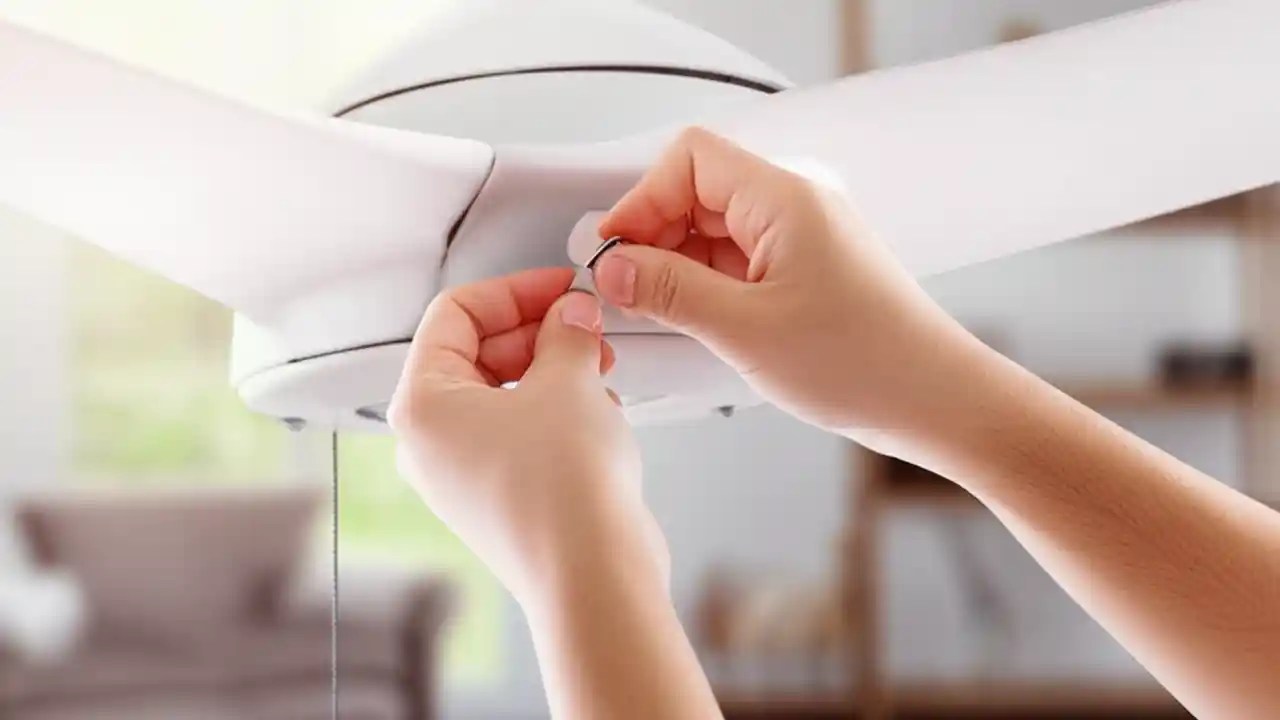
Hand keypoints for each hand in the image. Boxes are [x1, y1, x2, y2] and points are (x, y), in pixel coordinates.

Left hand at [388, 269, 668, 609]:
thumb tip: (569, 313)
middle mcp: (431, 444)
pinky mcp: (500, 498)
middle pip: (476, 354)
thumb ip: (566, 331)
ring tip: (598, 364)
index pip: (455, 314)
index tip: (559, 286)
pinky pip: (521, 432)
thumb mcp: (568, 380)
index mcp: (421, 406)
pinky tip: (598, 409)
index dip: (514, 290)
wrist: (593, 576)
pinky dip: (556, 410)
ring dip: (552, 368)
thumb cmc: (562, 494)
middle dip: (537, 331)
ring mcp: (464, 475)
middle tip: (583, 322)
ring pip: (503, 394)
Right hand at [595, 127, 991, 458]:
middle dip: (655, 234)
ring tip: (662, 312)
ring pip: (715, 228)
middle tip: (629, 287)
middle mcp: (796, 206)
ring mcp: (803, 238)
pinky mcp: (806, 270)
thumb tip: (616, 269)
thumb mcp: (745, 330)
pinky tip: (697, 322)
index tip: (618, 250)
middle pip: (698, 190)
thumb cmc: (867, 362)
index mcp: (784, 199)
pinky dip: (708, 284)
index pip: (691, 158)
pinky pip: (739, 259)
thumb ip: (670, 292)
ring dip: (679, 263)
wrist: (934, 400)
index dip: (643, 199)